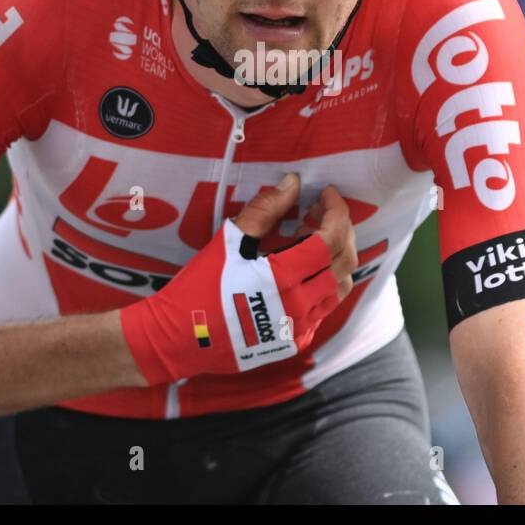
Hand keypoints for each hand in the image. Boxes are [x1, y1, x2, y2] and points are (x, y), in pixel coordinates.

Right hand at [119, 173, 354, 385]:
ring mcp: (299, 328)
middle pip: (345, 262)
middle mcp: (299, 306)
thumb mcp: (229, 242)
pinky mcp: (293, 342)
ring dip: (335, 258)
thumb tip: (293, 183)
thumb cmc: (199, 286)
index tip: (325, 193)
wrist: (179, 338)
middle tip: (318, 212)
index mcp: (284, 278)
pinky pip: (324, 309)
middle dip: (340, 230)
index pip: (331, 239)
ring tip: (310, 239)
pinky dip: (322, 284)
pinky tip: (301, 271)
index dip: (336, 211)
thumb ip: (265, 210)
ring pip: (340, 288)